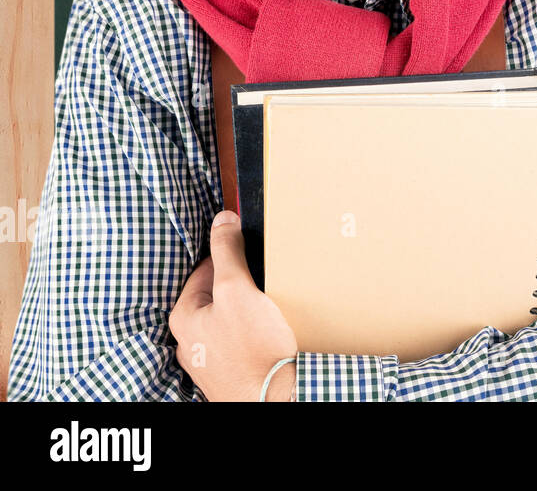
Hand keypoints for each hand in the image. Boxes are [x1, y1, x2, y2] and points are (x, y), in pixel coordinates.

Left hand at [170, 210, 298, 400]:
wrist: (269, 400)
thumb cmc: (252, 351)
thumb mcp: (237, 290)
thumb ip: (228, 252)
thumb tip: (222, 219)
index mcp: (184, 316)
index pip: (205, 268)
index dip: (230, 256)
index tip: (251, 252)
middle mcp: (190, 338)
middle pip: (217, 293)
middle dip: (241, 283)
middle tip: (264, 281)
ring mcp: (209, 357)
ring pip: (229, 317)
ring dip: (249, 307)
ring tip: (270, 306)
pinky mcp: (229, 368)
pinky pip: (240, 337)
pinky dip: (254, 329)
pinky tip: (270, 330)